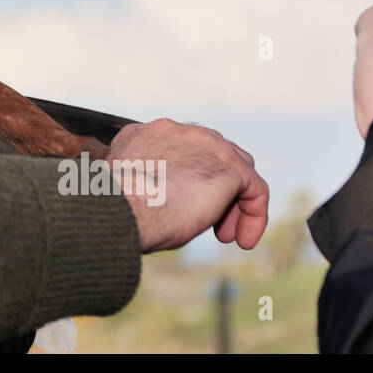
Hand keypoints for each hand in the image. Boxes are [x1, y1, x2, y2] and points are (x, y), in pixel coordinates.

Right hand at [106, 118, 268, 252]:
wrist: (125, 207)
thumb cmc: (118, 207)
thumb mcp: (126, 185)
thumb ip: (145, 181)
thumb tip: (154, 200)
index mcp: (147, 133)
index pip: (181, 150)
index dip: (186, 180)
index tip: (179, 208)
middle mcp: (180, 131)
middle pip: (212, 157)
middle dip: (212, 190)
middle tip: (208, 224)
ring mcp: (208, 144)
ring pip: (236, 171)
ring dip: (233, 204)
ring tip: (225, 234)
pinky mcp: (230, 167)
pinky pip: (255, 189)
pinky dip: (254, 216)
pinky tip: (244, 240)